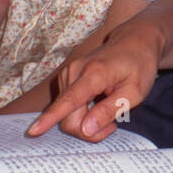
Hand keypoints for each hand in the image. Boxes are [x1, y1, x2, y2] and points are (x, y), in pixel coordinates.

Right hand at [26, 19, 162, 140]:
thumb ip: (109, 110)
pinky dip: (81, 114)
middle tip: (112, 127)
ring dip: (86, 123)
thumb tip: (86, 129)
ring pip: (66, 115)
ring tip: (109, 112)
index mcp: (94, 74)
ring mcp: (68, 73)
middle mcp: (75, 71)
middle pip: (68, 117)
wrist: (134, 41)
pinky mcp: (66, 77)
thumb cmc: (139, 66)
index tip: (33, 130)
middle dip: (87, 131)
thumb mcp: (135, 92)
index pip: (69, 101)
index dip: (51, 118)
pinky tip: (98, 106)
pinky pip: (67, 106)